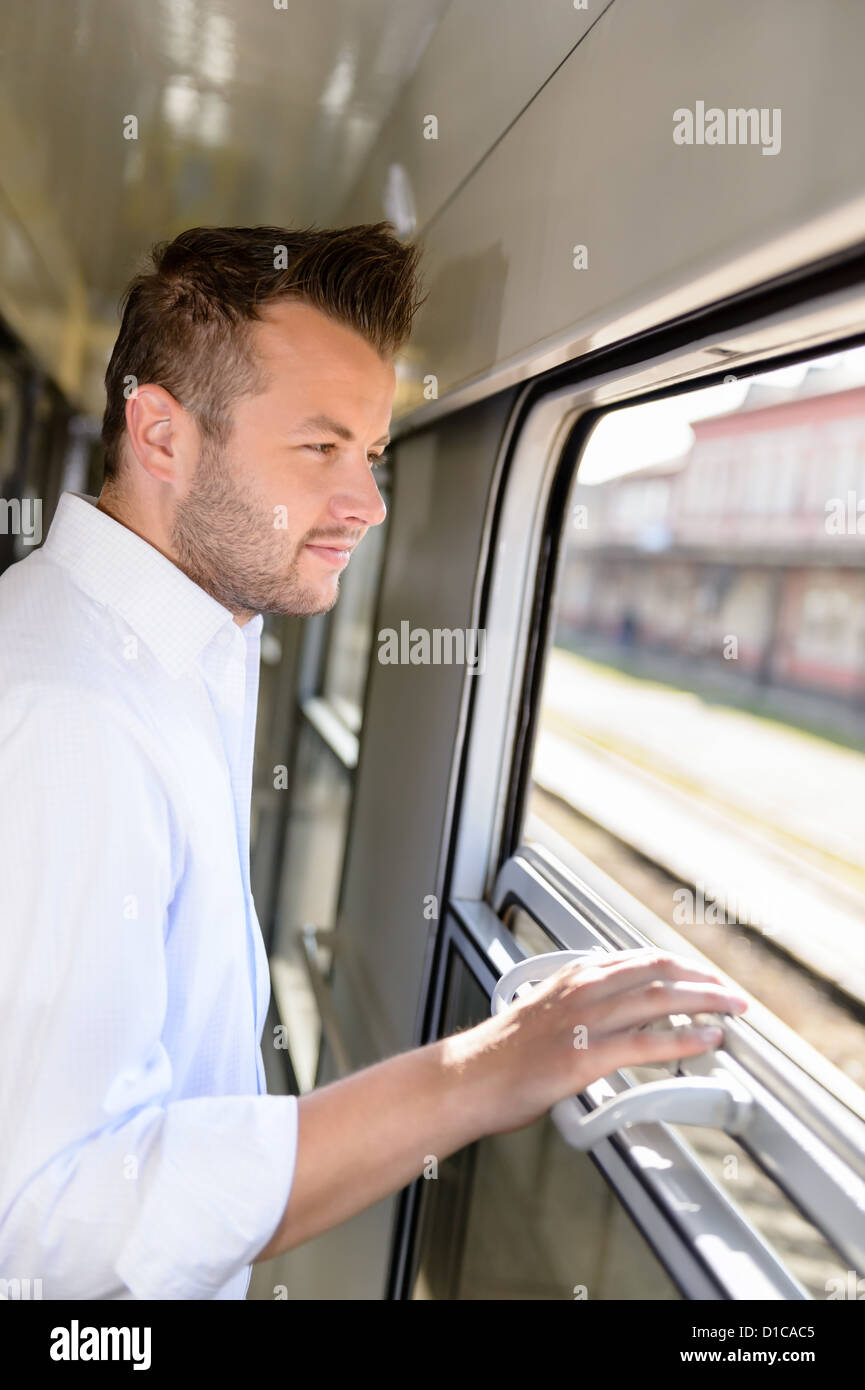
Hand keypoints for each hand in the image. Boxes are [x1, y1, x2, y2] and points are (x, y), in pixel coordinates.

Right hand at [469, 950, 749, 1136]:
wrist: (469, 1078)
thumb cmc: (501, 1054)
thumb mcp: (544, 1010)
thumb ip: (579, 1006)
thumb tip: (611, 1015)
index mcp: (575, 976)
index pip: (641, 959)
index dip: (682, 966)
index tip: (706, 976)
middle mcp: (583, 989)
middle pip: (658, 972)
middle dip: (703, 980)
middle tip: (733, 993)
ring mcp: (585, 1021)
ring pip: (659, 999)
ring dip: (705, 1002)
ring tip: (733, 1010)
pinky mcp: (586, 1056)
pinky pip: (646, 1043)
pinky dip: (684, 1039)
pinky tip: (707, 1040)